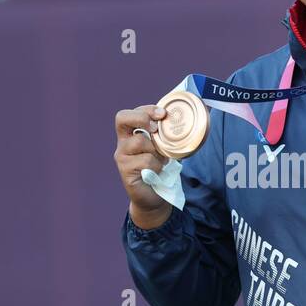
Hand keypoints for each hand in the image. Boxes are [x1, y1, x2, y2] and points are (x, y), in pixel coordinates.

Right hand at [114, 105, 171, 227]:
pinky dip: (157, 165)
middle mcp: (122, 143)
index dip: (145, 109)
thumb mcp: (163, 148)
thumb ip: (165, 135)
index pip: (129, 114)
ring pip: (140, 141)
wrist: (154, 196)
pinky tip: (157, 171)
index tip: (163, 114)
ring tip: (161, 160)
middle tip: (156, 127)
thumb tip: (184, 119)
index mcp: (129, 135)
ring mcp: (121, 157)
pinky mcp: (125, 171)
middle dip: (142, 117)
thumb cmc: (159, 169)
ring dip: (156, 150)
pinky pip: (145, 160)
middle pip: (122, 118)